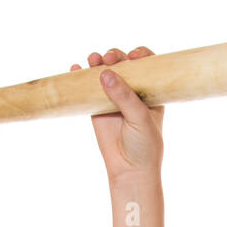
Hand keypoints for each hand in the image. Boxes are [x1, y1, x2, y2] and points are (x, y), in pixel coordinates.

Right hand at [69, 46, 163, 180]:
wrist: (130, 170)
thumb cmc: (144, 146)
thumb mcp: (140, 119)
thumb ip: (124, 96)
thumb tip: (105, 73)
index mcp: (150, 92)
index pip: (147, 65)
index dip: (140, 56)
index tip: (134, 56)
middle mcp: (132, 91)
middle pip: (123, 63)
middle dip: (115, 56)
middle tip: (109, 59)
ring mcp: (114, 97)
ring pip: (104, 72)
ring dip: (97, 61)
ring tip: (93, 60)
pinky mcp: (97, 106)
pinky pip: (88, 87)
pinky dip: (80, 76)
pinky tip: (76, 68)